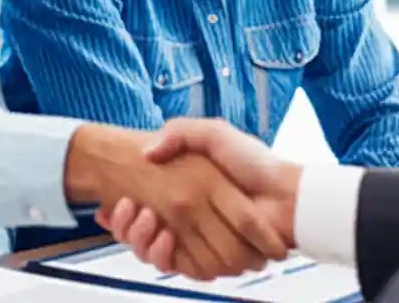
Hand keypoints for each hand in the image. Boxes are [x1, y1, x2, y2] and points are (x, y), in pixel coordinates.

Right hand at [94, 119, 301, 277]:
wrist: (287, 196)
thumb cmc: (255, 163)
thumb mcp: (213, 134)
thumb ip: (181, 133)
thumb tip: (148, 151)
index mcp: (187, 189)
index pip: (142, 206)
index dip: (123, 210)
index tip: (111, 204)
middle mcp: (188, 217)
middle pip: (141, 231)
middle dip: (125, 226)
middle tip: (114, 212)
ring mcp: (195, 239)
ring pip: (151, 250)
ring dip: (138, 238)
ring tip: (141, 218)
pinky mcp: (206, 258)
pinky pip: (175, 265)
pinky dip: (161, 255)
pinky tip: (161, 236)